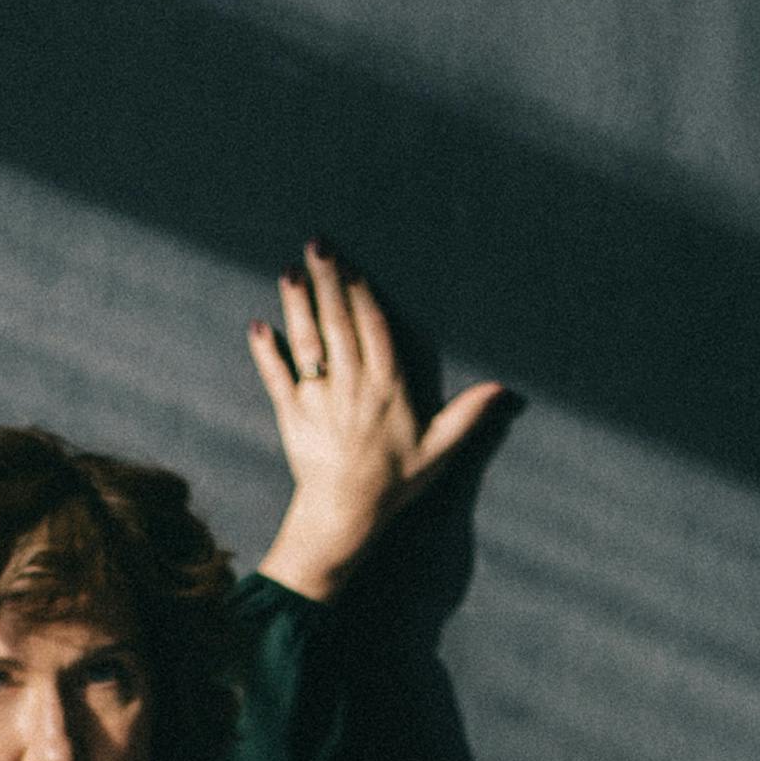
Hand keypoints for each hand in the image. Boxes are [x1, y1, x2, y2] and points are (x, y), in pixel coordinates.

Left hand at [246, 243, 505, 599]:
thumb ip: (467, 415)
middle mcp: (353, 387)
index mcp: (388, 388)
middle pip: (338, 324)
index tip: (353, 266)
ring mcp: (319, 400)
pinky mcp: (291, 416)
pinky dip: (265, 353)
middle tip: (316, 245)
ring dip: (296, 306)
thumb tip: (502, 389)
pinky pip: (276, 378)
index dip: (362, 295)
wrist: (346, 515)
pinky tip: (257, 325)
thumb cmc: (395, 482)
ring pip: (307, 344)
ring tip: (288, 273)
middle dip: (327, 282)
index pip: (374, 329)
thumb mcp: (438, 449)